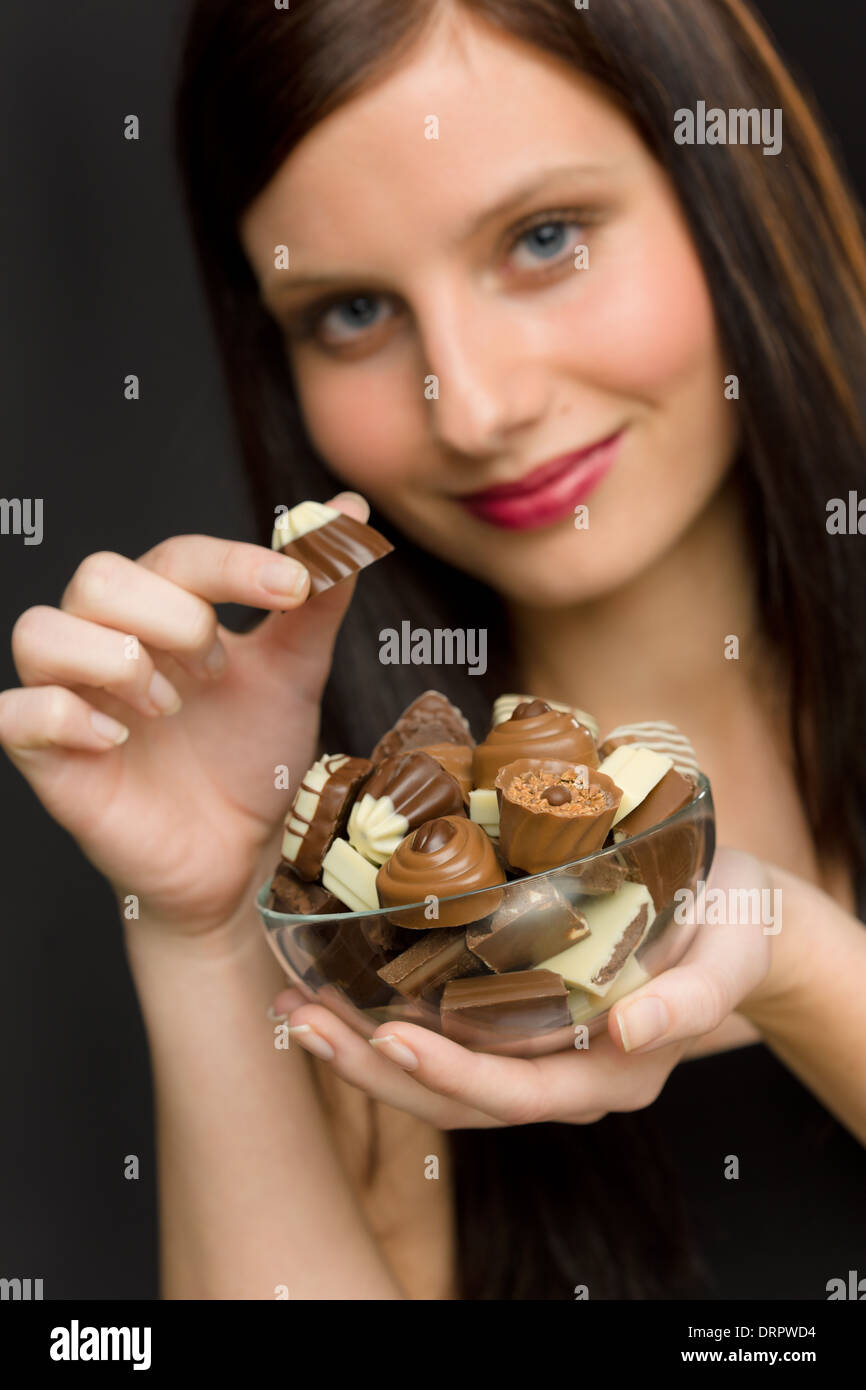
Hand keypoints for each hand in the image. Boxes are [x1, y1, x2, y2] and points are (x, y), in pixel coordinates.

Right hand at [0, 493, 368, 935]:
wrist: (238, 853)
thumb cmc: (251, 756)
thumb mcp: (295, 676)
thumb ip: (316, 600)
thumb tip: (348, 511)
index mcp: (163, 612)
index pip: (178, 557)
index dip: (232, 563)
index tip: (293, 588)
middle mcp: (108, 642)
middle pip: (98, 576)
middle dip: (169, 613)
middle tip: (215, 668)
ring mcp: (71, 698)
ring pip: (40, 631)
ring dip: (116, 658)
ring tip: (170, 705)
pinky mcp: (47, 757)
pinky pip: (14, 713)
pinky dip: (65, 716)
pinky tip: (119, 740)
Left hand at [270, 848, 772, 1128]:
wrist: (734, 917)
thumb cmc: (730, 927)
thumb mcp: (727, 952)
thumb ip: (689, 1000)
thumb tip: (627, 1033)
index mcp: (612, 1072)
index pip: (515, 1094)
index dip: (449, 1075)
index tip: (388, 1038)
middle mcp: (566, 1076)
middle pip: (457, 1096)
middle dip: (373, 1067)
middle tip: (301, 1021)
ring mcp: (539, 1053)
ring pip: (440, 1074)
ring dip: (363, 1047)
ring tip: (296, 1008)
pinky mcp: (520, 1019)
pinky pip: (448, 1037)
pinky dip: (388, 1017)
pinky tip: (340, 987)